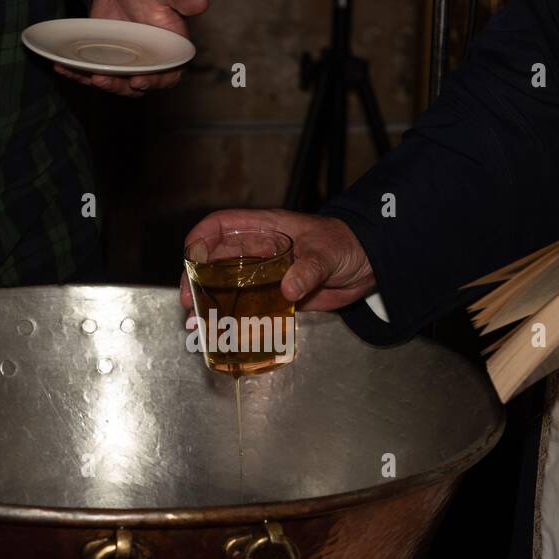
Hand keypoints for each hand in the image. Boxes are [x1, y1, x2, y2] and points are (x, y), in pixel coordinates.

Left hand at [55, 0, 207, 97]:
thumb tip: (201, 2)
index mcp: (169, 52)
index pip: (166, 75)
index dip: (154, 82)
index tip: (138, 81)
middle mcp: (149, 64)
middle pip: (136, 85)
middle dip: (119, 86)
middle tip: (101, 79)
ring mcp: (126, 64)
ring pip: (114, 83)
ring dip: (98, 83)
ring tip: (82, 75)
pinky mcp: (105, 59)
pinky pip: (92, 72)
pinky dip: (77, 74)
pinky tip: (60, 68)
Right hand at [179, 209, 376, 312]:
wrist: (369, 263)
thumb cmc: (347, 243)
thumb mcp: (328, 252)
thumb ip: (309, 269)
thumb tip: (288, 288)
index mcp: (265, 229)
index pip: (221, 226)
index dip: (200, 239)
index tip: (189, 259)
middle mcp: (258, 250)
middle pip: (215, 260)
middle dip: (197, 279)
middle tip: (190, 301)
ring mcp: (265, 274)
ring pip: (227, 286)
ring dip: (211, 303)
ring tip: (199, 322)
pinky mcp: (276, 296)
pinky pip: (249, 306)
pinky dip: (235, 319)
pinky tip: (225, 333)